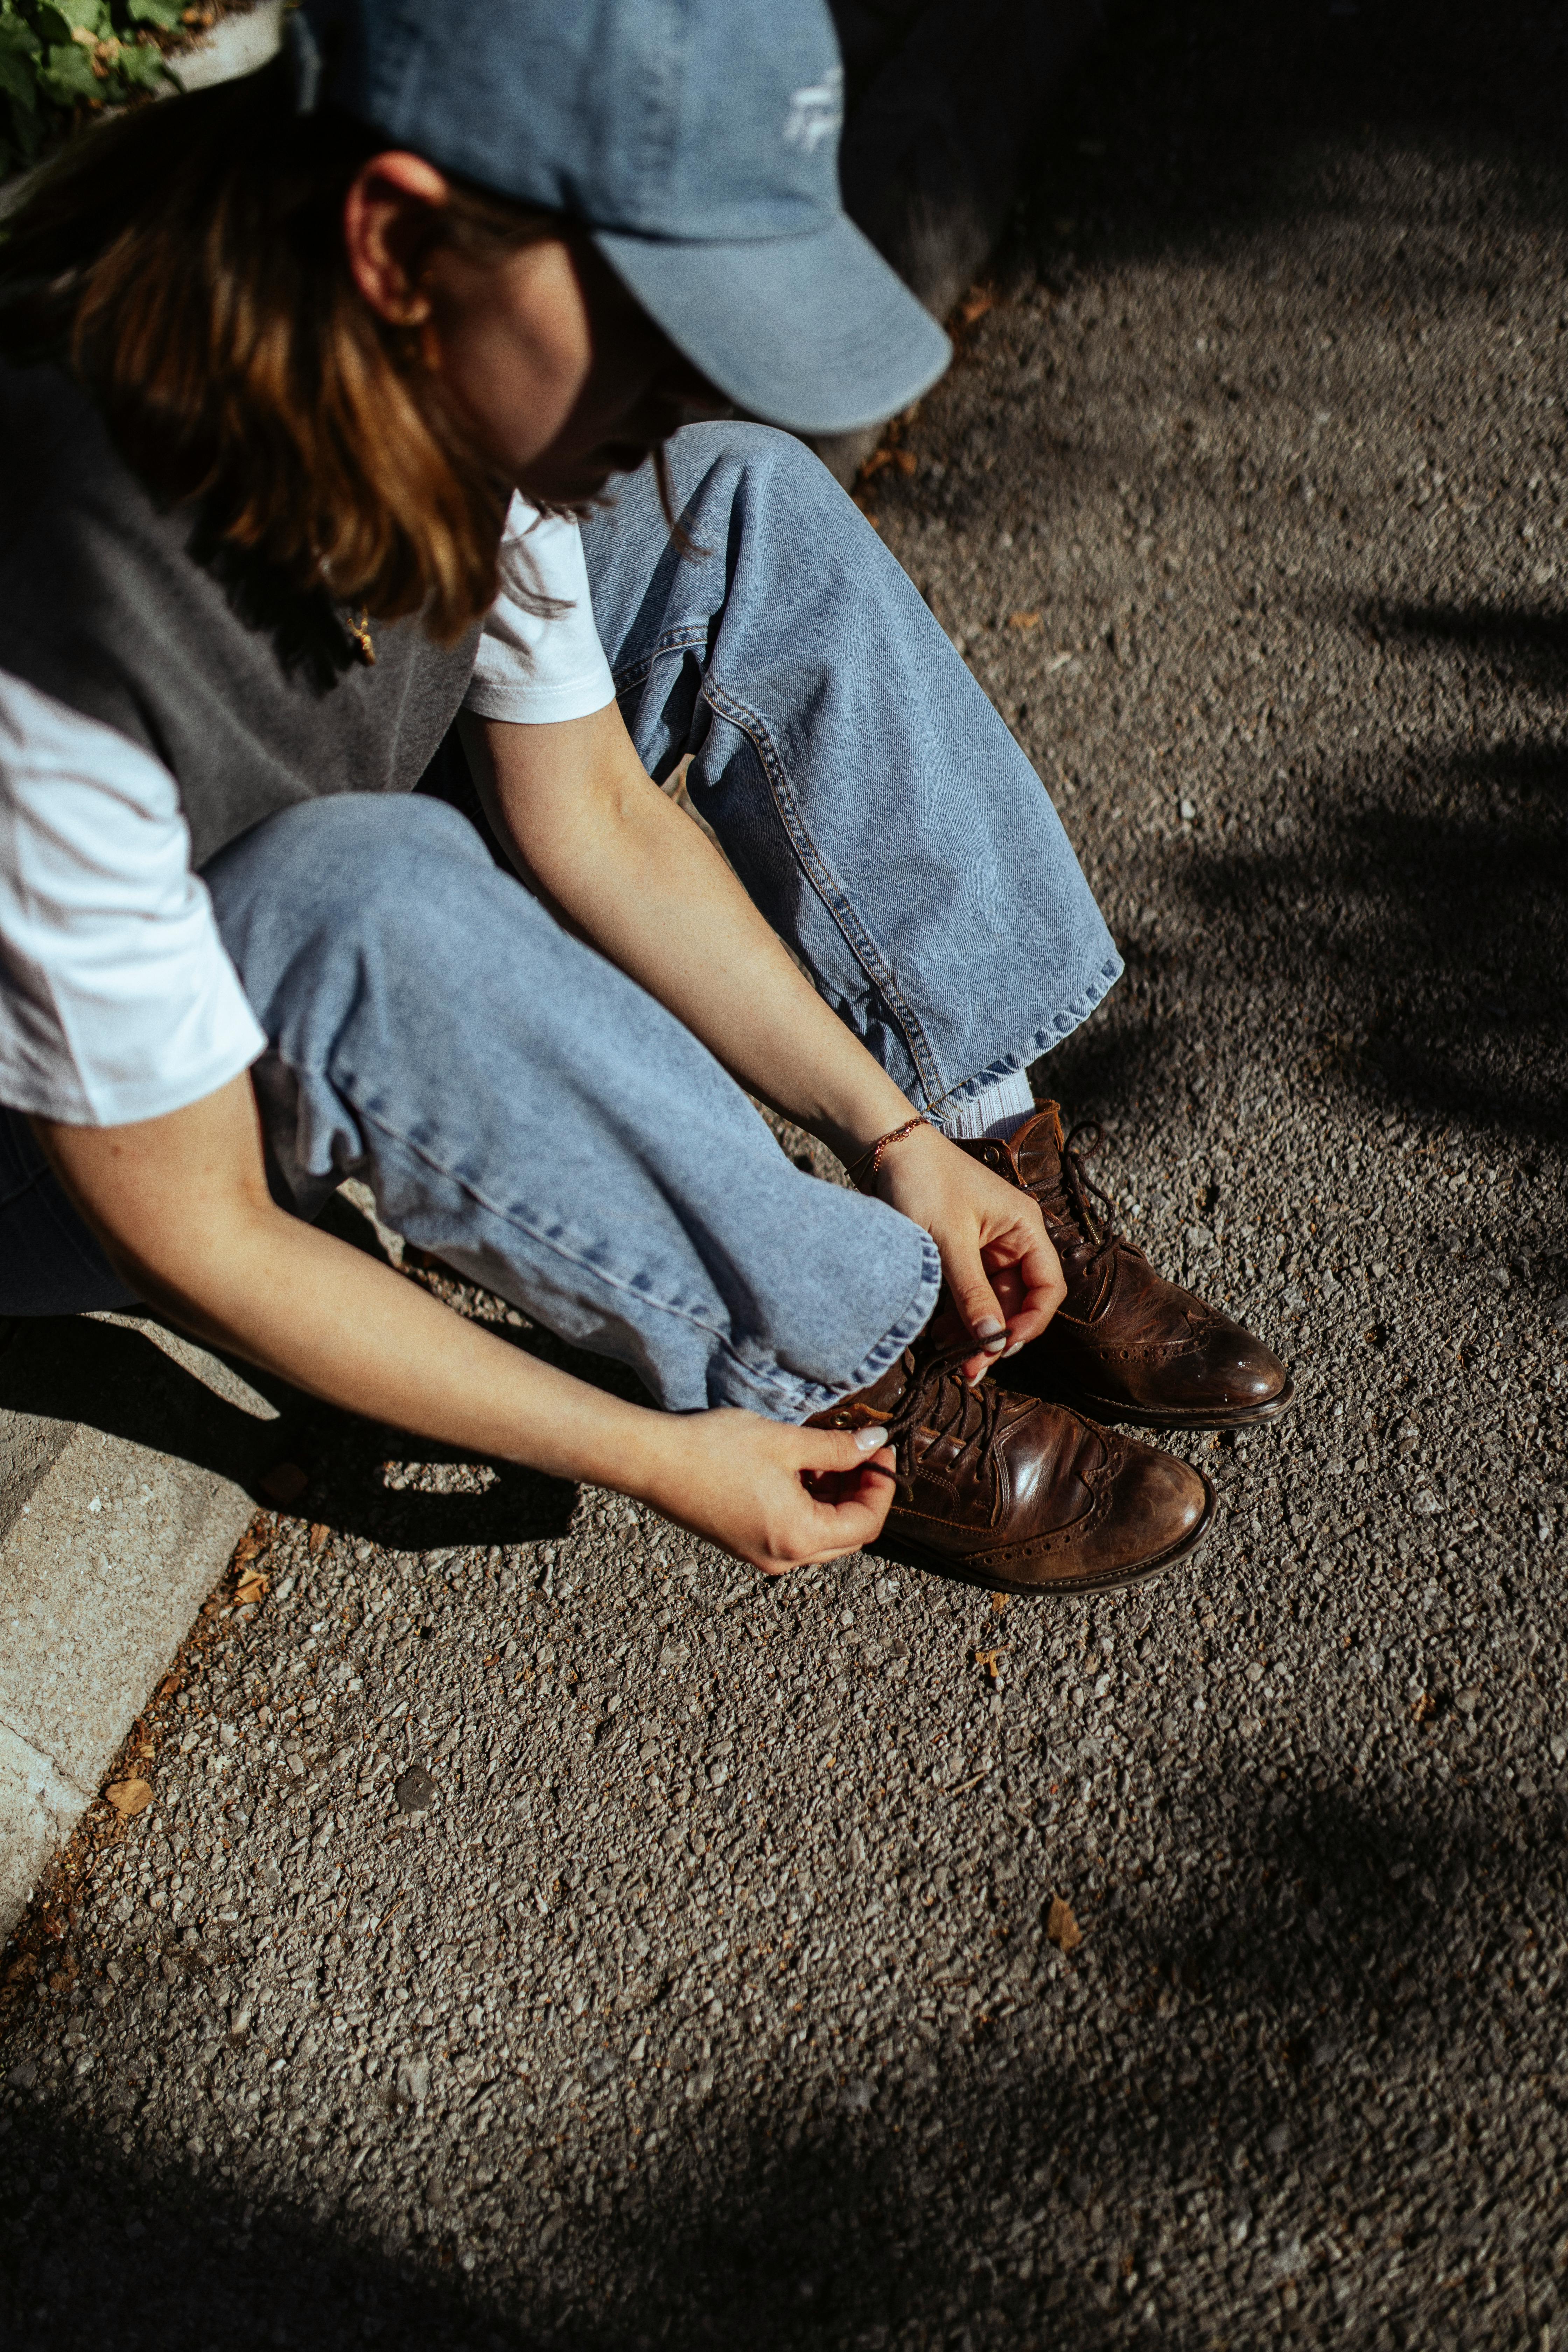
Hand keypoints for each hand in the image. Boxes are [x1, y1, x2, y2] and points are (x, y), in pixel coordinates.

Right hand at [642, 1408, 897, 1574]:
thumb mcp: (785, 1442)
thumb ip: (837, 1447)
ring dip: (835, 1500)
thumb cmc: (715, 1449)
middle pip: (848, 1536)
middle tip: (862, 1453)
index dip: (882, 1487)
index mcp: (799, 1537)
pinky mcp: (745, 1545)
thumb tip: (876, 1444)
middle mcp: (784, 1559)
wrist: (653, 1462)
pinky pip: (794, 1534)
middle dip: (862, 1494)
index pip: (866, 1523)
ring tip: (829, 1456)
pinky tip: (800, 1471)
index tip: (881, 1451)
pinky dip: (808, 1506)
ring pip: (821, 1536)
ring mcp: (762, 1556)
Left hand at [872, 1122, 1063, 1381]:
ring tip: (952, 1359)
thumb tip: (993, 1342)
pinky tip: (940, 1335)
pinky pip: (970, 1294)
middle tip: (970, 1368)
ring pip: (992, 1302)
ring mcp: (987, 1247)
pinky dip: (959, 1317)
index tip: (1001, 1346)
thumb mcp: (948, 1240)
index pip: (1047, 1287)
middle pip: (1019, 1301)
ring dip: (976, 1332)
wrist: (885, 1147)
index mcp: (1024, 1228)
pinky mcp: (961, 1253)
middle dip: (997, 1335)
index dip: (1031, 1322)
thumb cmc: (922, 1180)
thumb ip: (971, 1292)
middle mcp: (1013, 1239)